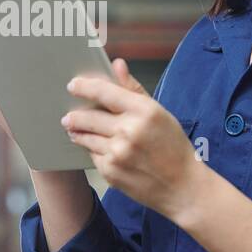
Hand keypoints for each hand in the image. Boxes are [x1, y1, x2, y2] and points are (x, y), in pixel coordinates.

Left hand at [62, 58, 205, 222]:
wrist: (182, 187)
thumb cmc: (172, 147)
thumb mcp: (159, 113)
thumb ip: (133, 89)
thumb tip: (116, 64)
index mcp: (144, 111)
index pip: (104, 92)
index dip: (84, 87)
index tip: (73, 85)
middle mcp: (129, 131)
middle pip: (88, 116)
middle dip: (74, 115)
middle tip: (68, 116)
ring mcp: (118, 153)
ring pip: (85, 137)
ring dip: (78, 133)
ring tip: (75, 130)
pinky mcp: (111, 172)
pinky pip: (92, 155)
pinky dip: (93, 151)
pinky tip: (100, 150)